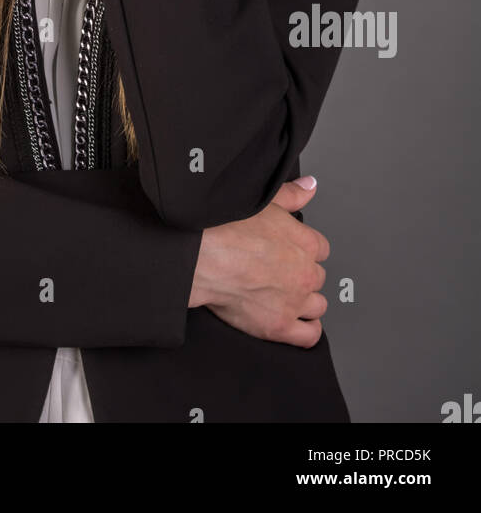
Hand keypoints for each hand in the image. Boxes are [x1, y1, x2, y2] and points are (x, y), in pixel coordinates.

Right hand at [187, 178, 329, 347]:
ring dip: (305, 302)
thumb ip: (291, 195)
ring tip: (285, 296)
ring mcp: (294, 302)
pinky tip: (295, 323)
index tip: (290, 251)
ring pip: (317, 306)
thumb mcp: (261, 200)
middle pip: (317, 277)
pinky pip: (309, 335)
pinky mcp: (279, 326)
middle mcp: (305, 273)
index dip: (303, 250)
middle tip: (279, 272)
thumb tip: (310, 187)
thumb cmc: (224, 227)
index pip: (320, 249)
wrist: (202, 257)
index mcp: (304, 242)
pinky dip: (306, 330)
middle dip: (302, 275)